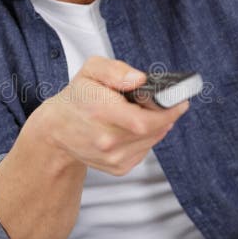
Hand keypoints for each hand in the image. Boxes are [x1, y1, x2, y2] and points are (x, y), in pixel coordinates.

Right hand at [41, 56, 189, 174]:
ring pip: (151, 141)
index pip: (145, 119)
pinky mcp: (117, 168)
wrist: (57, 130)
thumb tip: (139, 80)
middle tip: (167, 103)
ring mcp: (112, 157)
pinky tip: (135, 128)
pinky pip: (144, 151)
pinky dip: (146, 138)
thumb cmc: (77, 98)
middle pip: (152, 131)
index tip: (180, 101)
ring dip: (156, 127)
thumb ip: (115, 70)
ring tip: (146, 113)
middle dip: (164, 116)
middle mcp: (106, 139)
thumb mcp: (91, 70)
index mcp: (100, 112)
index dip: (168, 111)